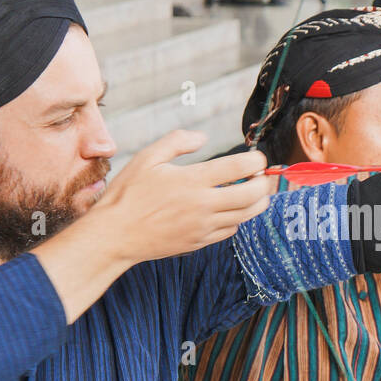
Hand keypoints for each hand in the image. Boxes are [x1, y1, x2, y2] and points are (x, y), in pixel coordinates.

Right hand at [90, 130, 273, 264]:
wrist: (116, 235)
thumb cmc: (128, 194)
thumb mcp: (147, 157)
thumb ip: (177, 142)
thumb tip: (203, 138)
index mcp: (192, 181)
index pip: (239, 168)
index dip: (256, 161)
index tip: (257, 158)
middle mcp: (203, 205)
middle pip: (252, 195)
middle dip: (264, 183)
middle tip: (261, 175)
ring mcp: (203, 226)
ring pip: (246, 215)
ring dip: (257, 202)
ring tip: (254, 191)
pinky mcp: (200, 242)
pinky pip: (231, 230)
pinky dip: (238, 218)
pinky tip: (231, 209)